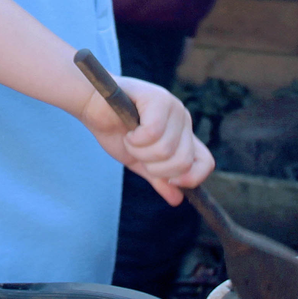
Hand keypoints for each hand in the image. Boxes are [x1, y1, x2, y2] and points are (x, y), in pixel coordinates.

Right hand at [78, 76, 210, 205]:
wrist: (92, 106)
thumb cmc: (115, 130)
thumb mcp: (139, 161)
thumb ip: (159, 178)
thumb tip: (178, 200)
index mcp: (184, 135)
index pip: (206, 162)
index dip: (191, 178)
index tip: (169, 180)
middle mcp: (184, 120)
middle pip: (183, 162)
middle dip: (154, 166)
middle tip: (137, 152)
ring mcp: (173, 108)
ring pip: (165, 150)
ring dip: (140, 151)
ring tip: (130, 138)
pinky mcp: (158, 98)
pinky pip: (153, 133)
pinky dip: (135, 139)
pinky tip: (128, 129)